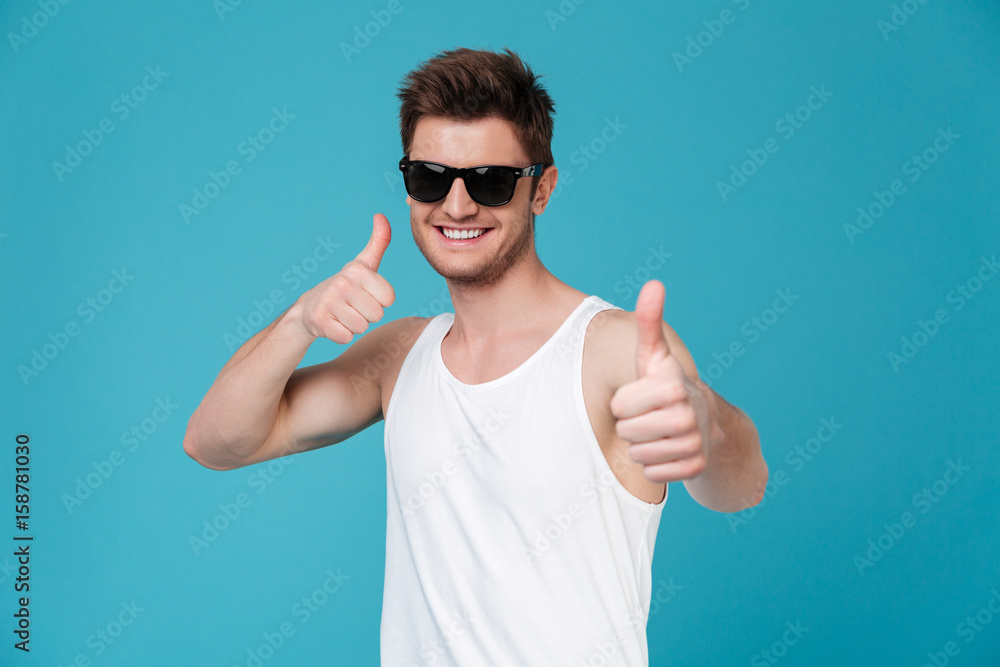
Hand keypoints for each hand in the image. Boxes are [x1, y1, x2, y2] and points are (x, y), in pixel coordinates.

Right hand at [293, 213, 394, 343]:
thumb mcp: (363, 264)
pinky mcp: (320, 322)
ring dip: (354, 325)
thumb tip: (381, 215)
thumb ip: (378, 241)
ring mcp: (329, 302)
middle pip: (377, 315)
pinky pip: (346, 337)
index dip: (379, 300)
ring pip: (362, 327)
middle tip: (352, 306)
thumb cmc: (345, 286)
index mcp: (357, 270)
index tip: (365, 294)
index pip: (389, 299)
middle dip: (367, 315)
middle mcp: (342, 283)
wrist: (309, 307)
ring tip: (342, 314)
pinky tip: (332, 323)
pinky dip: (341, 334)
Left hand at [609, 280, 724, 482]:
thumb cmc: (664, 385)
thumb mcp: (654, 355)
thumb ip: (651, 321)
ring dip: (641, 446)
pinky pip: (653, 474)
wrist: (703, 421)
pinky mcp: (695, 469)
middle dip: (631, 426)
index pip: (619, 406)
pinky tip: (666, 451)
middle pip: (627, 432)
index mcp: (673, 386)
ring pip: (638, 454)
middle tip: (648, 416)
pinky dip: (654, 466)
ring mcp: (694, 443)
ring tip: (657, 433)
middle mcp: (688, 415)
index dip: (623, 403)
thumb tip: (654, 283)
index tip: (640, 395)